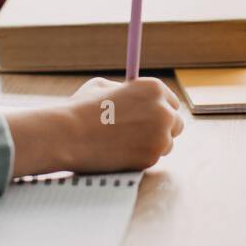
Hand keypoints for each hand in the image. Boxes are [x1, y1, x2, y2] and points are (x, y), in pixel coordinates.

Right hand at [3, 77, 184, 176]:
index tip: (153, 117)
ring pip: (167, 144)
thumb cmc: (81, 108)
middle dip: (163, 129)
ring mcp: (160, 136)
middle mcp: (163, 111)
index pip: (172, 101)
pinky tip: (120, 153)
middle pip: (177, 123)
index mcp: (154, 89)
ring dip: (152, 145)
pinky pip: (153, 159)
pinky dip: (140, 158)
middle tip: (145, 134)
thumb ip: (126, 91)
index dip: (161, 109)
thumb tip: (136, 98)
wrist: (69, 135)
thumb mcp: (104, 86)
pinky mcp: (151, 158)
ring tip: (125, 143)